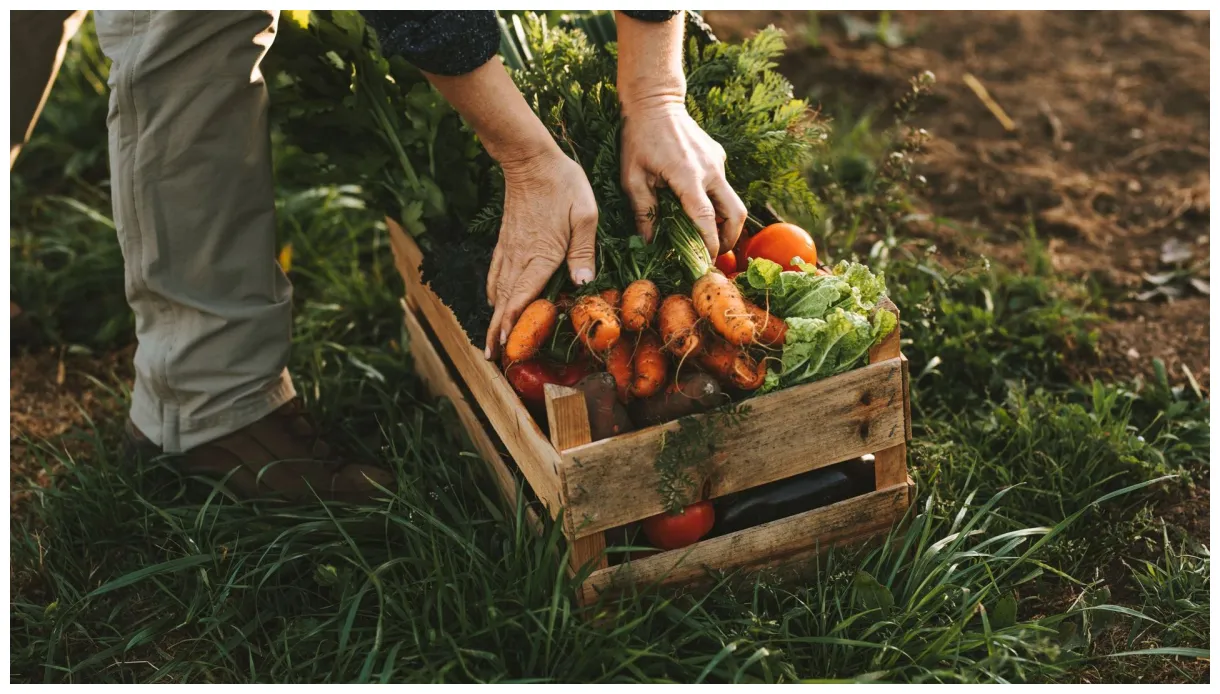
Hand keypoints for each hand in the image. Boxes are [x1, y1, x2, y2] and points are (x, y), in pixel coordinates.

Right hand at [485, 148, 597, 358]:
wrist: (530, 158)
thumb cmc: (563, 183)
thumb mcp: (585, 214)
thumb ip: (583, 250)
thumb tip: (582, 283)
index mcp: (541, 255)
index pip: (522, 297)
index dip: (512, 323)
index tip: (504, 346)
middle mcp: (520, 257)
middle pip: (504, 301)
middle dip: (497, 330)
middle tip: (493, 357)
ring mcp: (510, 249)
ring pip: (498, 289)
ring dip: (494, 316)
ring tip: (492, 340)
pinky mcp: (506, 241)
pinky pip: (496, 273)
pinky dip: (494, 293)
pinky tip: (495, 302)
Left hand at [620, 100, 746, 257]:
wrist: (655, 101)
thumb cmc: (638, 139)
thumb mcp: (632, 177)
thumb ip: (642, 211)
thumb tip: (648, 242)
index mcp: (687, 176)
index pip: (706, 218)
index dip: (709, 243)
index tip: (706, 261)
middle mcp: (710, 170)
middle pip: (736, 213)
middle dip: (729, 238)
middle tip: (714, 253)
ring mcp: (717, 162)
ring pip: (732, 200)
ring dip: (723, 221)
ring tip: (706, 235)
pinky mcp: (718, 156)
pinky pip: (722, 185)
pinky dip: (715, 201)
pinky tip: (695, 203)